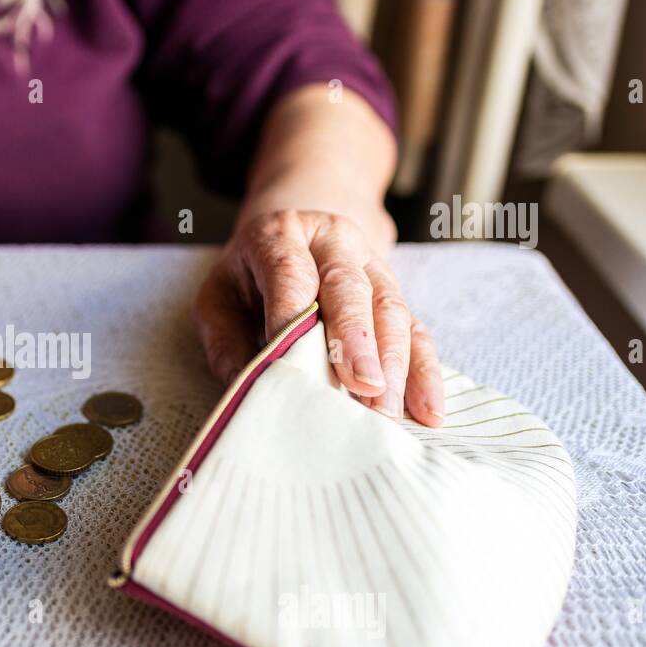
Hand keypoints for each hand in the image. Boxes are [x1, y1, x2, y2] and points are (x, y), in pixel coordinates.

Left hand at [193, 209, 443, 426]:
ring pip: (390, 308)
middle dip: (358, 340)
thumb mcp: (217, 300)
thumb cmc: (247, 280)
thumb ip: (226, 343)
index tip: (297, 363)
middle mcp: (332, 241)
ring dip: (393, 363)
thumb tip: (251, 389)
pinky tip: (428, 408)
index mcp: (280, 235)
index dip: (294, 316)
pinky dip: (424, 371)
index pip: (289, 273)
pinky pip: (416, 328)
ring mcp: (370, 263)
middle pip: (349, 288)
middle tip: (363, 387)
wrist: (291, 236)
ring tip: (387, 411)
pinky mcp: (394, 292)